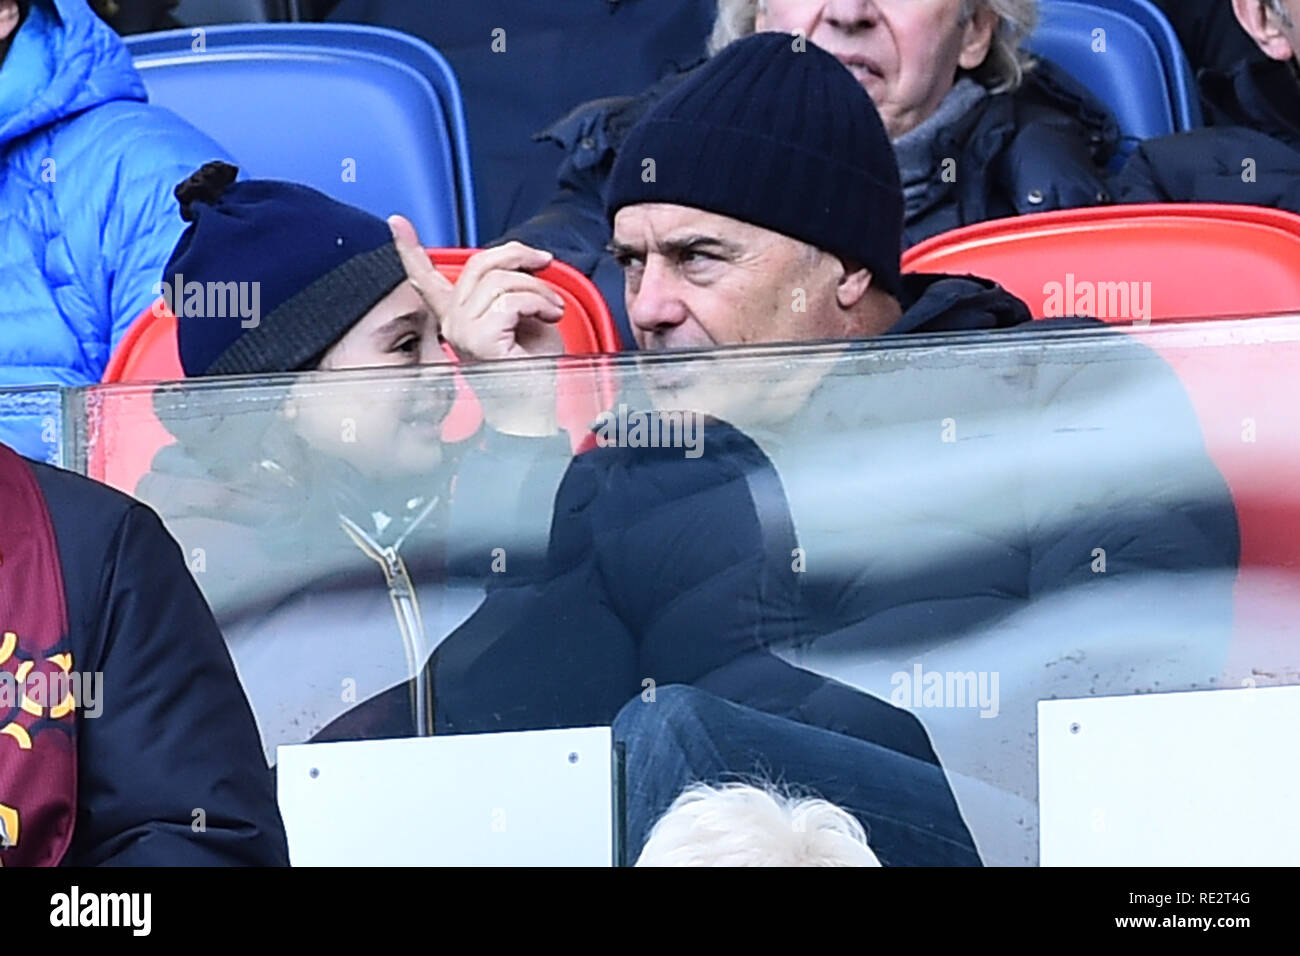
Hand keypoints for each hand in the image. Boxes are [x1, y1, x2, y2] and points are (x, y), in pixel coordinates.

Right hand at [388, 216, 565, 361]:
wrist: (539, 405)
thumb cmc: (534, 368)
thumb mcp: (520, 315)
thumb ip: (506, 287)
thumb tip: (514, 258)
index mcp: (457, 316)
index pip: (426, 278)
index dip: (410, 248)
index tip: (397, 223)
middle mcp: (452, 323)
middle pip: (480, 263)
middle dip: (520, 258)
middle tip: (545, 267)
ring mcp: (461, 331)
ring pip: (500, 281)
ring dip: (538, 289)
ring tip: (552, 308)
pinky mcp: (479, 339)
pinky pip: (511, 300)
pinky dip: (539, 303)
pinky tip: (549, 316)